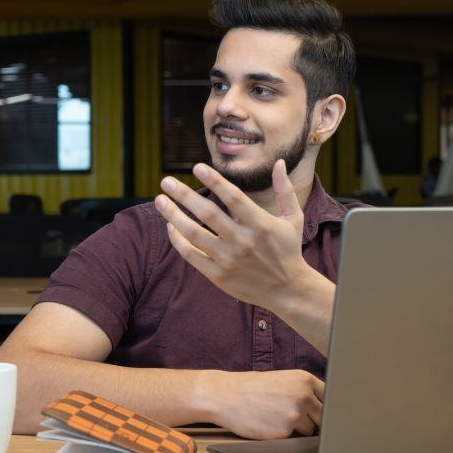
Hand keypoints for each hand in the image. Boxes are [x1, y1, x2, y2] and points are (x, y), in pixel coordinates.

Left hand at [154, 160, 313, 311]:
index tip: (197, 167)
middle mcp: (243, 242)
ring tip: (160, 201)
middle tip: (166, 181)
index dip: (214, 181)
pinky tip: (171, 226)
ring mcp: (229, 260)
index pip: (233, 197)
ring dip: (173, 216)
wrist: (286, 290)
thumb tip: (279, 162)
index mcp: (261, 225)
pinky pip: (191, 255)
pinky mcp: (218, 276)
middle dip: (184, 195)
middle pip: (208, 214)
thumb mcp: (293, 218)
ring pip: (194, 234)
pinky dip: (178, 240)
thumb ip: (285, 190)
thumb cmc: (288, 249)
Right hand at [199, 369, 324, 438]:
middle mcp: (304, 395)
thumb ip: (305, 391)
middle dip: (315, 420)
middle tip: (296, 417)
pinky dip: (286, 436)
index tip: (327, 414)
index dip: (329, 407)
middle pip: (325, 416)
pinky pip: (295, 439)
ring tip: (278, 418)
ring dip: (300, 429)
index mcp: (305, 379)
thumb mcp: (284, 381)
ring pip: (311, 430)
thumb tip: (327, 407)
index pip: (331, 397)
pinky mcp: (284, 431)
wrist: (226, 396)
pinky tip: (271, 425)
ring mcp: (295, 414)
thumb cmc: (254, 389)